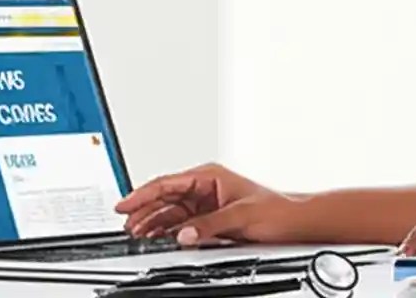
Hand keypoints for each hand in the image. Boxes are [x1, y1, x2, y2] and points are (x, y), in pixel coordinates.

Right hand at [115, 163, 305, 245]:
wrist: (291, 222)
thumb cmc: (274, 209)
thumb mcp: (240, 215)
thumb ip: (209, 225)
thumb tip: (184, 234)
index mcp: (209, 176)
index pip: (167, 183)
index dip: (142, 194)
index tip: (124, 204)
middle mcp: (204, 187)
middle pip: (164, 198)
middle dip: (143, 210)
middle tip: (126, 225)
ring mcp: (205, 203)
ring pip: (169, 212)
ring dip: (152, 223)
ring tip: (136, 234)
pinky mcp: (208, 219)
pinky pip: (180, 224)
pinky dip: (167, 232)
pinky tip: (156, 239)